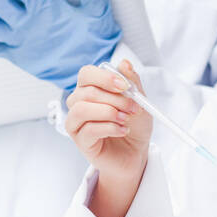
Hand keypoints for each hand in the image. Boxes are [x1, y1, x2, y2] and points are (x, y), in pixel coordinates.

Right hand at [65, 61, 152, 191]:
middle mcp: (79, 103)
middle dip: (114, 99)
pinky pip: (88, 130)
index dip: (104, 77)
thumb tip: (124, 63)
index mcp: (91, 88)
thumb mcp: (139, 101)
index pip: (86, 74)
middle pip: (86, 92)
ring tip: (126, 119)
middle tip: (133, 107)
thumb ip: (132, 82)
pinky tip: (122, 130)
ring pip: (81, 110)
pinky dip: (109, 128)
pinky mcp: (80, 140)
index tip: (125, 86)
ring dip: (108, 112)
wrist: (136, 153)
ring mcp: (77, 122)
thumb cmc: (134, 125)